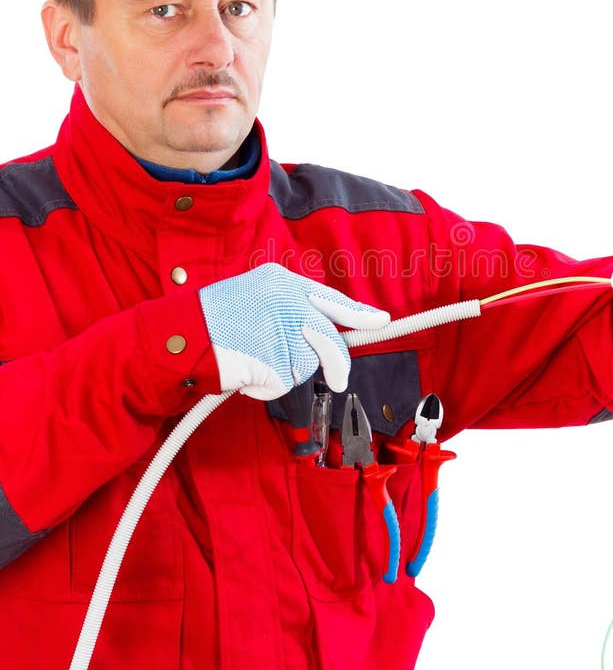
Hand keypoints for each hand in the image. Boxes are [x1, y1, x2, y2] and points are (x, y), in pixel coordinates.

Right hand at [199, 263, 389, 399]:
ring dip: (281, 374)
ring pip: (304, 365)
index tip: (380, 320)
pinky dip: (265, 388)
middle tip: (340, 380)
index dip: (358, 313)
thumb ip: (287, 308)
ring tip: (250, 362)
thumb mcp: (253, 299)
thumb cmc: (210, 322)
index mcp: (280, 280)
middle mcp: (284, 299)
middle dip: (336, 363)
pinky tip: (242, 373)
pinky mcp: (270, 357)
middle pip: (327, 337)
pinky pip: (282, 384)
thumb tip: (325, 332)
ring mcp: (278, 328)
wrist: (175, 337)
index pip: (330, 299)